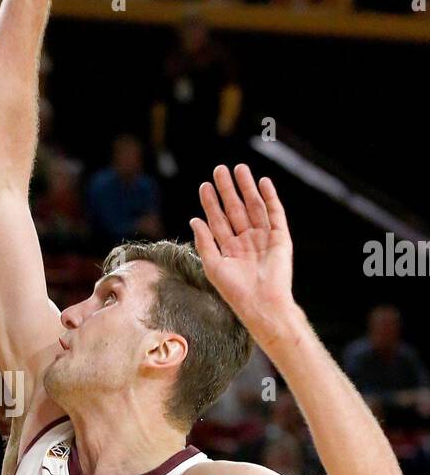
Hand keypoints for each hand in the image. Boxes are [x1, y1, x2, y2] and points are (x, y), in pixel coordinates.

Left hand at [191, 165, 297, 345]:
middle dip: (228, 190)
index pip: (218, 220)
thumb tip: (194, 219)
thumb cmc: (236, 292)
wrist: (262, 304)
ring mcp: (263, 238)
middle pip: (235, 209)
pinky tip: (263, 183)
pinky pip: (275, 214)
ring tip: (239, 169)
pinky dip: (270, 198)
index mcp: (229, 249)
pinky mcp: (280, 238)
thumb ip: (204, 242)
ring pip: (254, 207)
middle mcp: (246, 241)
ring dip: (247, 188)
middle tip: (220, 169)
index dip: (211, 202)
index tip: (205, 185)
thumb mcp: (213, 266)